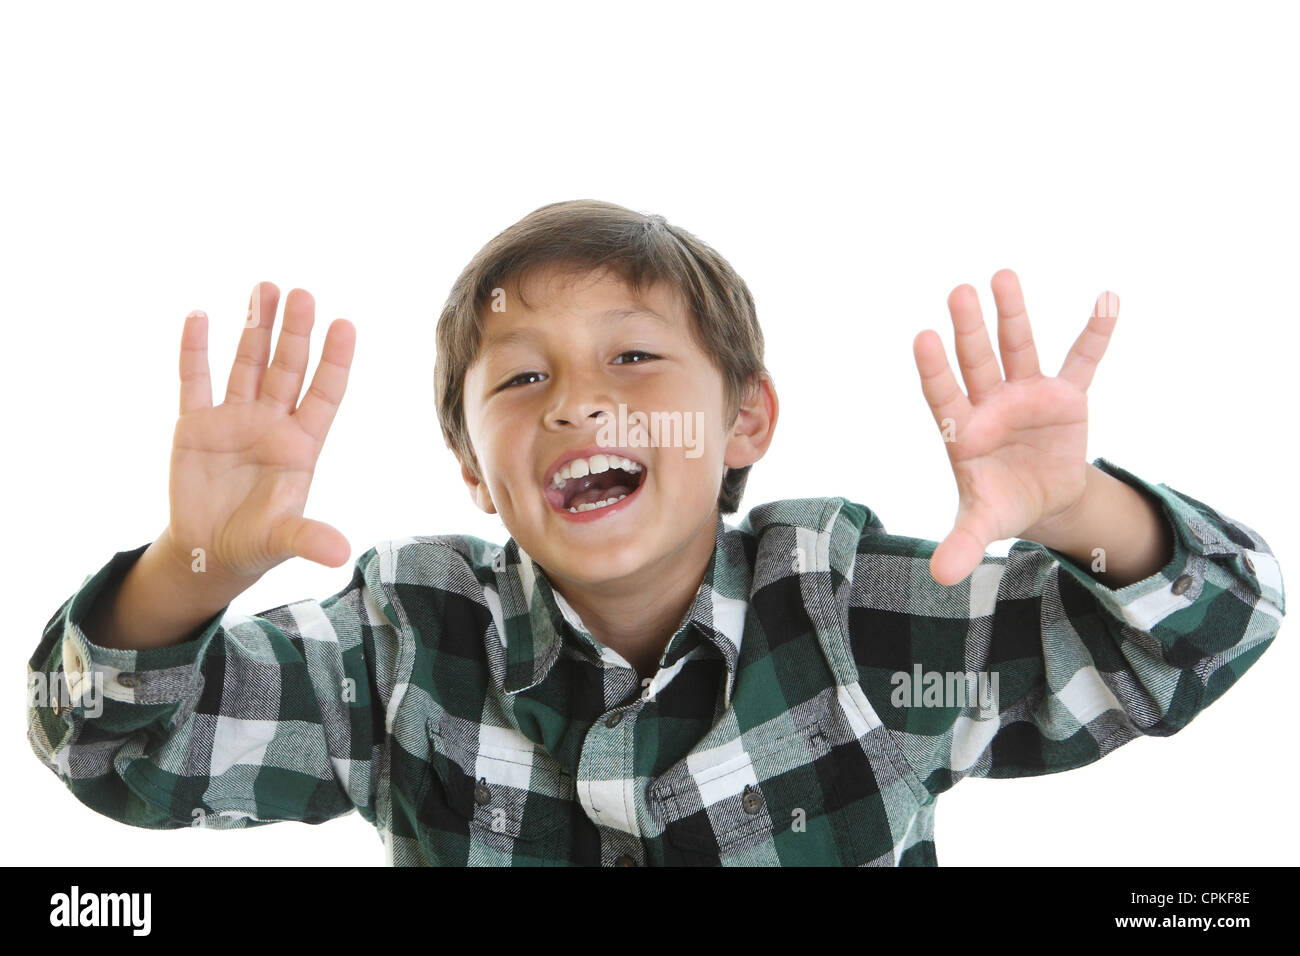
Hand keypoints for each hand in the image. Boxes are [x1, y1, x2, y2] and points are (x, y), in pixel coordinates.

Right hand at [165, 282, 356, 580]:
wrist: (209, 551)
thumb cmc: (256, 544)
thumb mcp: (282, 541)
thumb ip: (308, 540)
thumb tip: (341, 556)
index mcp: (301, 445)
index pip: (324, 393)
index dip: (335, 361)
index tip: (346, 325)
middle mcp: (271, 424)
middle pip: (287, 368)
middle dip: (294, 332)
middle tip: (302, 293)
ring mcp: (233, 419)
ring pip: (247, 364)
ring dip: (254, 327)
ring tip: (264, 287)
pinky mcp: (195, 425)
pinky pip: (195, 380)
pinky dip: (196, 350)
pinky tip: (200, 316)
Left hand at [912, 269, 1117, 585]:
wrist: (1040, 500)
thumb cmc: (1001, 503)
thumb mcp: (982, 525)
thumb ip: (962, 543)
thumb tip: (940, 579)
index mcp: (963, 429)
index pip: (943, 394)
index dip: (934, 369)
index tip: (922, 337)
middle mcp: (991, 403)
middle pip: (977, 361)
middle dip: (968, 329)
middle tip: (958, 291)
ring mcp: (1027, 395)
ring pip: (1017, 348)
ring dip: (1012, 315)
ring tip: (1002, 275)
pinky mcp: (1066, 397)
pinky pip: (1082, 362)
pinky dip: (1095, 334)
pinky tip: (1108, 299)